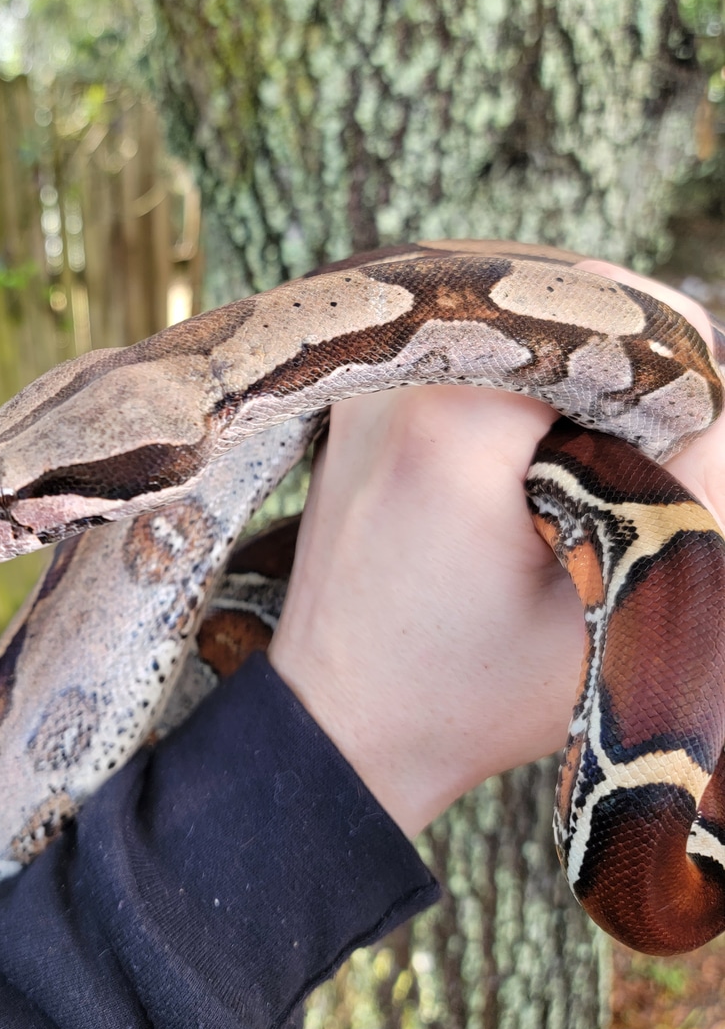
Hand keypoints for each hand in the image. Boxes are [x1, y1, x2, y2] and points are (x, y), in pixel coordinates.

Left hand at [267, 262, 724, 837]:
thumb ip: (685, 486)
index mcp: (452, 419)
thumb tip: (705, 400)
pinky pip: (469, 348)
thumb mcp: (610, 605)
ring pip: (515, 318)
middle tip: (652, 448)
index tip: (683, 449)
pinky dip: (523, 378)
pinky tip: (545, 444)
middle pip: (561, 302)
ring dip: (576, 369)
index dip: (675, 379)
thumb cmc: (469, 692)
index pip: (612, 326)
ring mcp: (366, 380)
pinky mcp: (361, 398)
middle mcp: (394, 376)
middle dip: (627, 366)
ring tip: (596, 454)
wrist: (341, 726)